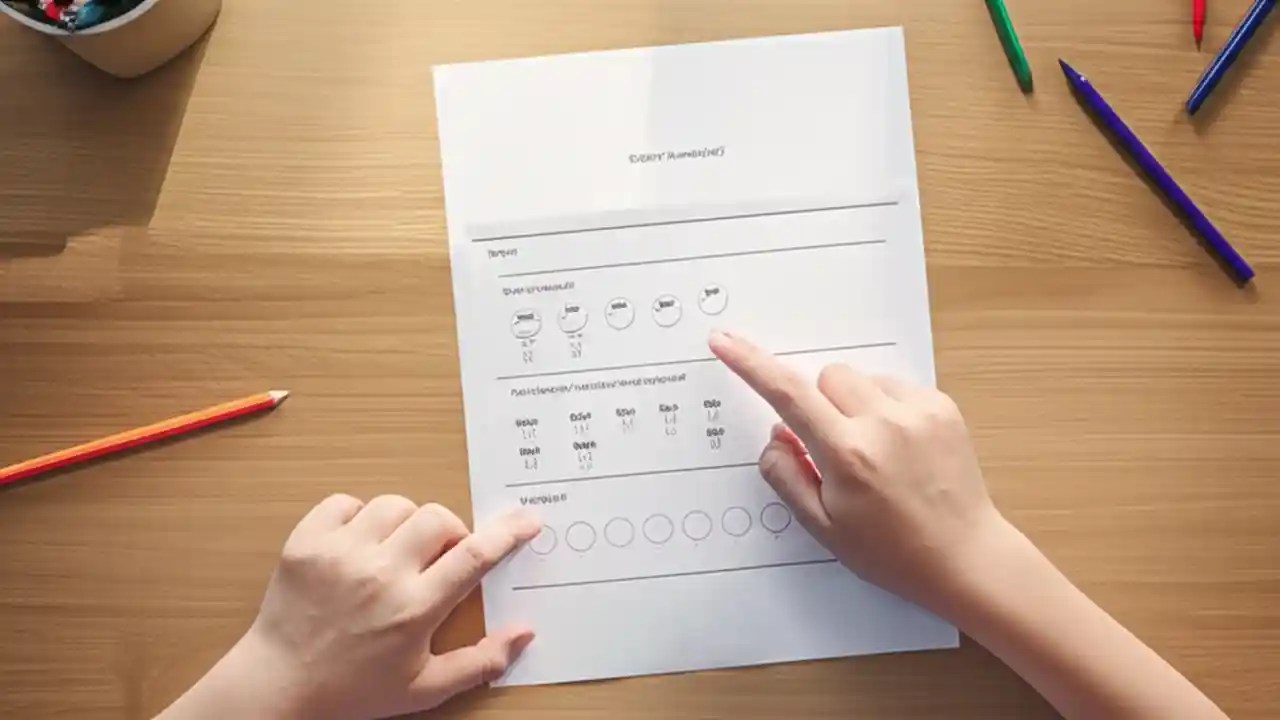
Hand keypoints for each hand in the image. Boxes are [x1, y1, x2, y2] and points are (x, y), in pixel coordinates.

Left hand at [171, 496, 540, 719]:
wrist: (278, 687)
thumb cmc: (352, 691)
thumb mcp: (424, 688)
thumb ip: (481, 662)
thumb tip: (524, 632)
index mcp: (414, 609)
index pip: (474, 556)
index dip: (506, 533)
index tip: (525, 521)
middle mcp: (380, 574)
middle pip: (438, 518)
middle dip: (450, 531)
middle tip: (441, 555)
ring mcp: (340, 553)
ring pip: (394, 504)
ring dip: (406, 522)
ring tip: (396, 550)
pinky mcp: (306, 542)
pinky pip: (344, 502)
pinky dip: (358, 515)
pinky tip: (358, 544)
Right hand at [709, 330, 1006, 610]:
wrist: (964, 557)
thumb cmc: (891, 551)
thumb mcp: (823, 527)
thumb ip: (787, 475)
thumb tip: (777, 434)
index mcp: (848, 454)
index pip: (788, 395)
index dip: (750, 364)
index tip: (725, 342)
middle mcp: (883, 423)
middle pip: (826, 377)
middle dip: (818, 403)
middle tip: (832, 447)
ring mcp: (918, 411)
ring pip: (861, 378)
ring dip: (853, 404)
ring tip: (873, 451)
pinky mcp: (943, 406)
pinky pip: (895, 385)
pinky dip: (885, 407)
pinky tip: (898, 447)